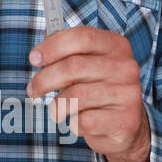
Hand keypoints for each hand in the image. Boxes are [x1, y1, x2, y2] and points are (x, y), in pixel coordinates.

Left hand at [26, 25, 150, 161]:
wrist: (124, 127)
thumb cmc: (98, 90)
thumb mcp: (88, 65)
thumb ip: (69, 49)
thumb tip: (46, 34)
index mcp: (116, 46)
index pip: (82, 37)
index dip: (53, 46)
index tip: (33, 58)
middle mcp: (126, 67)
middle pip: (74, 66)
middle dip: (45, 79)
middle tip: (33, 90)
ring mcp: (128, 94)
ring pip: (77, 95)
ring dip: (57, 104)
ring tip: (55, 109)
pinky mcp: (125, 120)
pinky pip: (85, 120)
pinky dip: (73, 122)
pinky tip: (76, 121)